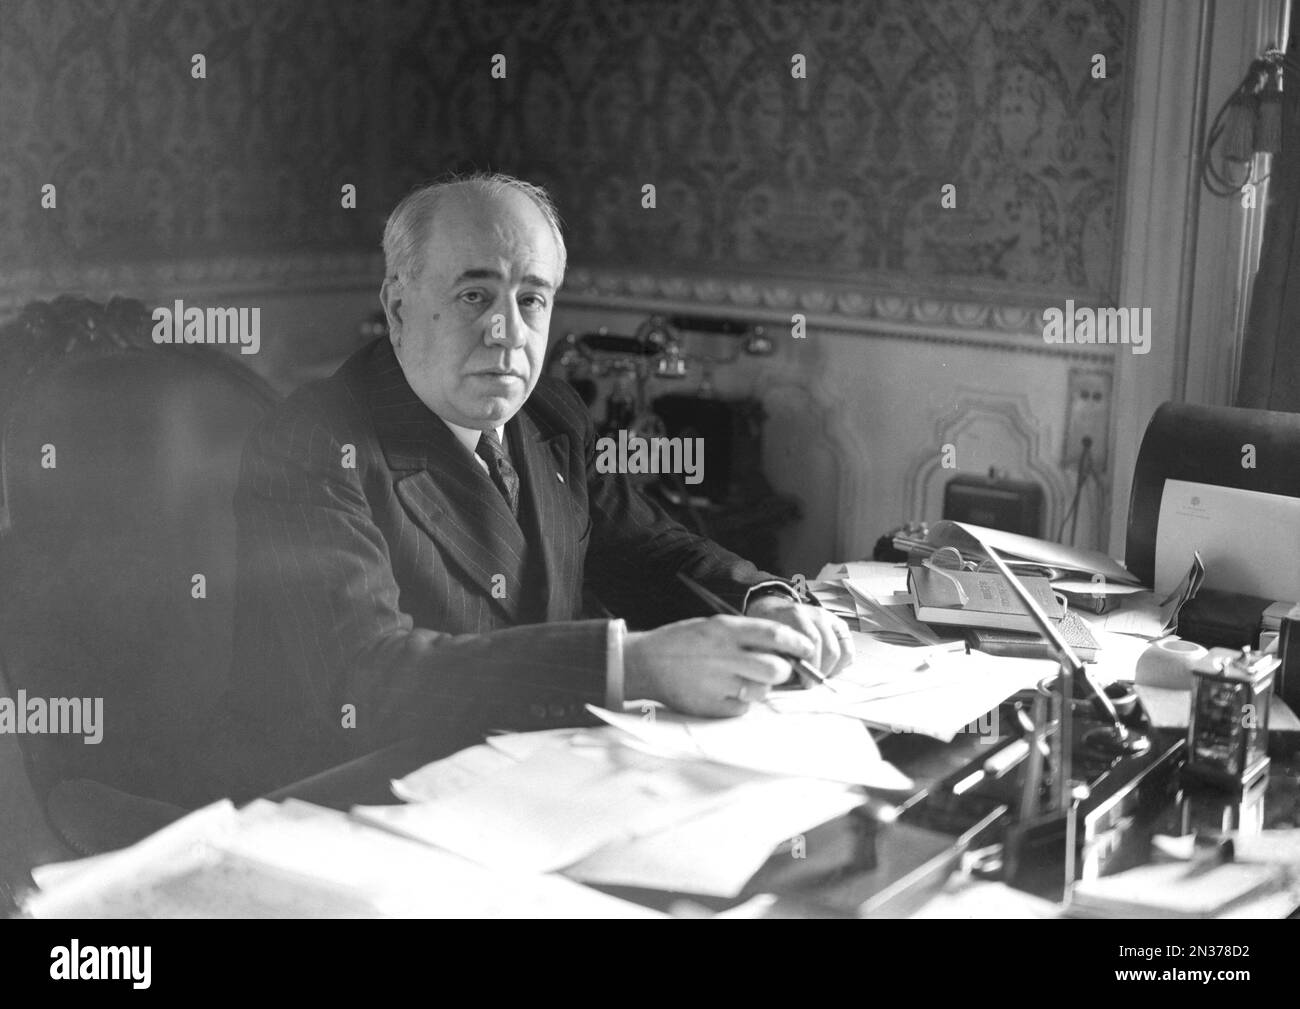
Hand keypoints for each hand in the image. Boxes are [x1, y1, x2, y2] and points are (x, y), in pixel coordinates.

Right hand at [623, 615, 817, 716]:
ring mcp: (717, 683)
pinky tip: (724, 691)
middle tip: (777, 670)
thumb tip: (785, 647)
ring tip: (742, 680)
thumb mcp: (714, 625)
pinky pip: (742, 708)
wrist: (645, 662)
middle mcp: (723, 655)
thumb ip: (746, 635)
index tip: (807, 649)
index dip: (798, 643)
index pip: (774, 634)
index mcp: (724, 629)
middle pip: (775, 668)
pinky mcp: (711, 706)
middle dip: (783, 671)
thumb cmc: (684, 642)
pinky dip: (740, 702)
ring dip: (760, 687)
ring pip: (761, 691)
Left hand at [743, 595, 854, 679]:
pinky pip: (848, 649)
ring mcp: (830, 618)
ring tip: (818, 674)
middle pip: (831, 650)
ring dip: (833, 668)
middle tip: (811, 682)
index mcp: (795, 614)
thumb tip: (789, 676)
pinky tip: (827, 667)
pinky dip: (842, 663)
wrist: (772, 609)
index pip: (812, 644)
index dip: (811, 667)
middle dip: (822, 671)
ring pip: (843, 650)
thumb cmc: (769, 630)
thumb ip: (775, 657)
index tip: (805, 682)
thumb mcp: (763, 642)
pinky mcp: (838, 624)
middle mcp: (816, 614)